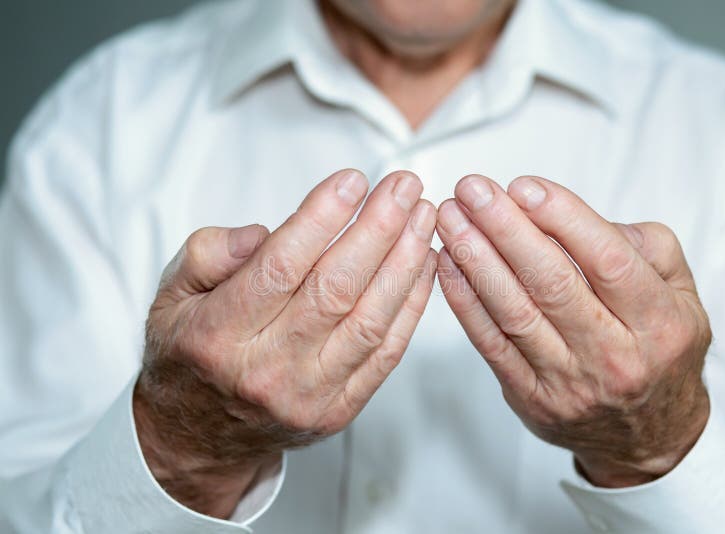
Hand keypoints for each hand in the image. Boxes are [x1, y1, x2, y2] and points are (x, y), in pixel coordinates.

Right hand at [135, 169, 436, 516]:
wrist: (199, 435)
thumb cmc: (190, 354)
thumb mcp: (170, 294)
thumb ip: (209, 253)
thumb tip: (263, 233)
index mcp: (216, 335)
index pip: (279, 268)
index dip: (321, 219)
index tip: (351, 181)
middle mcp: (265, 371)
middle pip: (334, 290)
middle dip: (377, 229)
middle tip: (404, 187)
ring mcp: (308, 396)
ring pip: (369, 320)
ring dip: (403, 262)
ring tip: (422, 217)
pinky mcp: (339, 410)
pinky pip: (386, 352)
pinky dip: (411, 304)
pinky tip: (422, 263)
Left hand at [435, 174, 710, 487]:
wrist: (649, 436)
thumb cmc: (660, 352)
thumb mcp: (683, 295)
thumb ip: (647, 246)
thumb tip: (579, 218)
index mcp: (660, 324)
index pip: (608, 260)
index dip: (562, 218)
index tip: (524, 187)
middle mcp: (615, 356)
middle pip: (552, 283)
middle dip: (505, 229)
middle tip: (473, 191)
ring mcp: (570, 382)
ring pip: (514, 312)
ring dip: (476, 259)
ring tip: (451, 219)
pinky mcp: (532, 397)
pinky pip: (491, 343)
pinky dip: (464, 301)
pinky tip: (448, 264)